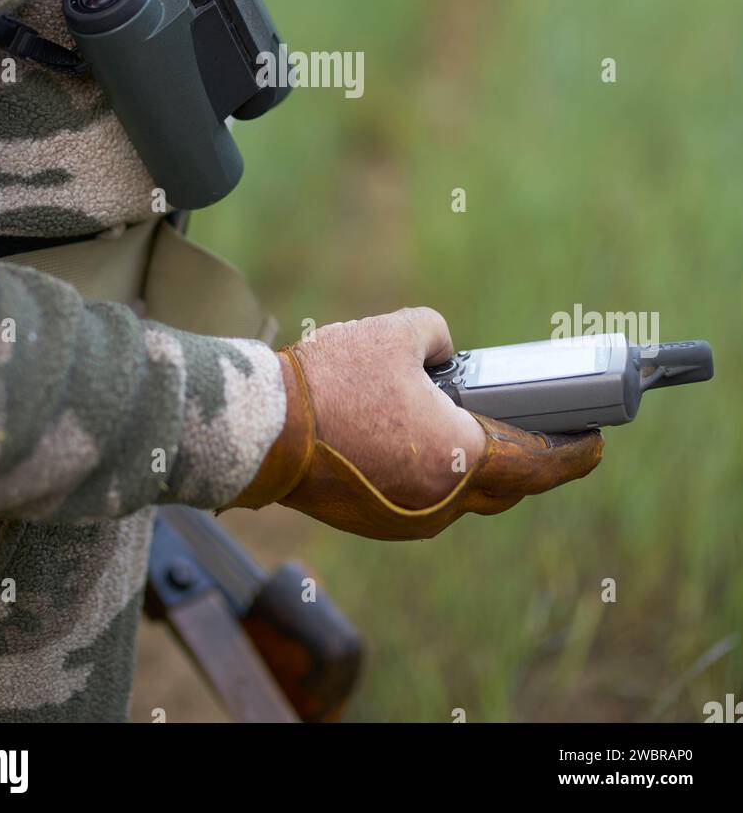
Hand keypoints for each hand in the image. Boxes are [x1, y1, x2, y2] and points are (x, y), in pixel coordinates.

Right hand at [227, 307, 602, 541]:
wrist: (260, 431)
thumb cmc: (332, 382)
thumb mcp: (396, 334)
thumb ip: (437, 335)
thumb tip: (444, 351)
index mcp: (459, 459)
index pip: (538, 466)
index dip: (574, 453)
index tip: (596, 441)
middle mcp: (440, 503)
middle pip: (504, 487)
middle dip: (527, 459)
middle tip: (541, 427)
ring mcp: (407, 521)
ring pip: (461, 496)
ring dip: (475, 466)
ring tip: (475, 423)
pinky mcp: (375, 522)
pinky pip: (425, 501)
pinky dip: (436, 474)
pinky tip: (421, 439)